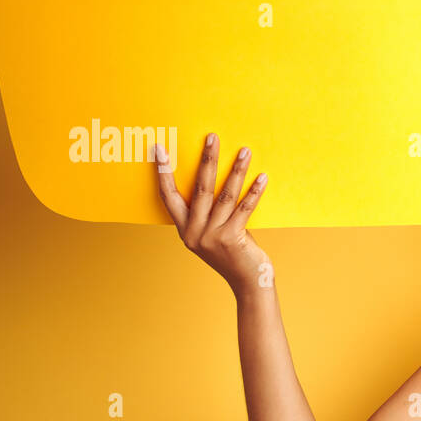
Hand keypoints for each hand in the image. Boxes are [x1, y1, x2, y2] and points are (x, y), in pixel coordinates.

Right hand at [153, 132, 272, 296]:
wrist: (248, 283)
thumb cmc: (233, 255)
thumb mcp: (212, 236)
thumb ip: (209, 215)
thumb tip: (218, 180)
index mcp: (184, 230)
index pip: (168, 196)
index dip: (163, 172)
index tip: (159, 148)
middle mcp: (194, 232)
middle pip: (200, 188)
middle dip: (207, 160)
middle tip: (212, 137)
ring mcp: (212, 236)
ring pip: (225, 195)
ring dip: (236, 170)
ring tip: (244, 151)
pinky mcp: (232, 238)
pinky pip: (245, 208)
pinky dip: (254, 191)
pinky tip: (262, 177)